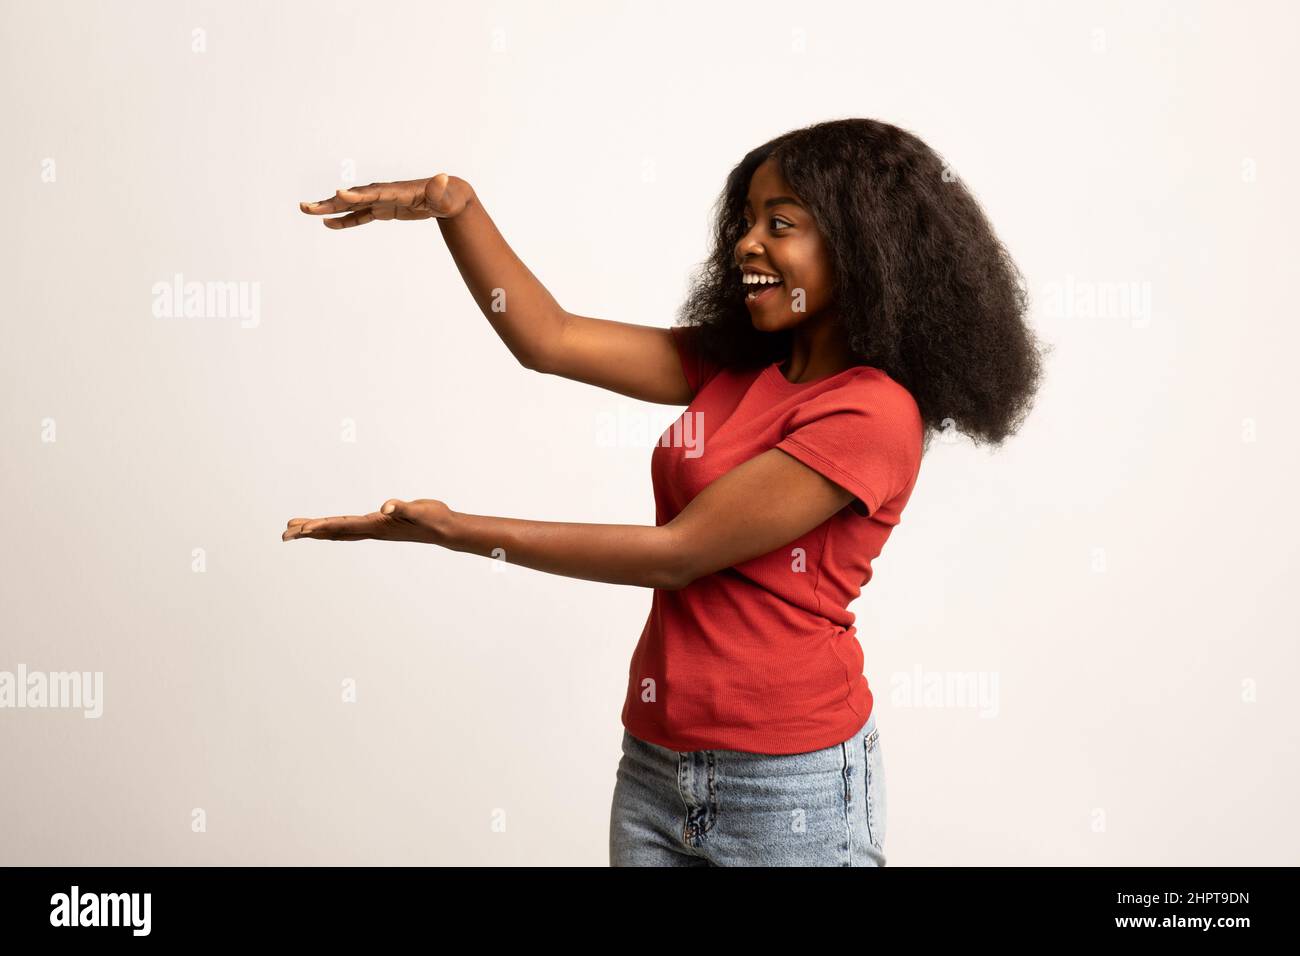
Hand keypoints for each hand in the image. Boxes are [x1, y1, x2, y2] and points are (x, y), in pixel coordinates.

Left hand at [282, 498, 452, 544]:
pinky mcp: (378, 525)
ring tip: (295, 530)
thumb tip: (387, 507)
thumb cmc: (434, 519)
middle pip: (333, 532)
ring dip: (316, 531)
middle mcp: (371, 530)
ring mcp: (373, 529)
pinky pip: (347, 527)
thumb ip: (402, 508)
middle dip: (309, 533)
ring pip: (338, 531)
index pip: (343, 526)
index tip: (301, 530)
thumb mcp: (419, 510)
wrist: (445, 529)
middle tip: (284, 535)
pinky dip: (332, 526)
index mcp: (377, 526)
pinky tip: (326, 525)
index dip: (321, 527)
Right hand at [299, 173, 471, 228]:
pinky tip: (329, 224)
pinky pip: (360, 216)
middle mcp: (384, 193)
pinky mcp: (382, 210)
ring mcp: (381, 201)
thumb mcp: (446, 195)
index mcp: (398, 190)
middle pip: (354, 198)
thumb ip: (439, 189)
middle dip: (331, 202)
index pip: (374, 193)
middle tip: (307, 206)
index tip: (338, 194)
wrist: (448, 196)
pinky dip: (345, 220)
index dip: (357, 195)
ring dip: (329, 208)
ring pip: (351, 205)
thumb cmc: (448, 195)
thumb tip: (443, 177)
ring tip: (307, 210)